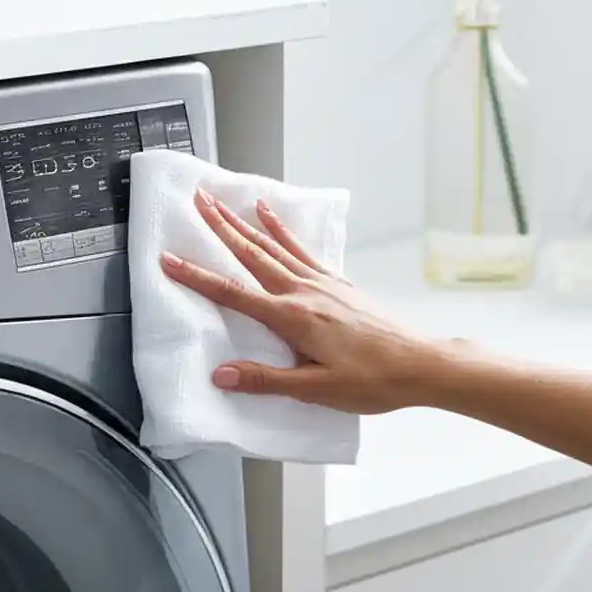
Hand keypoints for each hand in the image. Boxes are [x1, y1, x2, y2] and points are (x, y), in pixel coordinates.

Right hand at [159, 188, 449, 413]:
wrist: (421, 365)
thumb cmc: (373, 381)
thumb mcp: (316, 390)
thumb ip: (265, 380)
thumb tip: (222, 374)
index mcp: (293, 318)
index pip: (233, 294)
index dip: (197, 276)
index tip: (169, 258)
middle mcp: (304, 292)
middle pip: (252, 254)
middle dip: (220, 227)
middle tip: (197, 201)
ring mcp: (322, 283)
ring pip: (273, 246)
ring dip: (244, 223)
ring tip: (223, 202)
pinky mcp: (337, 282)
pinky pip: (300, 250)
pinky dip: (282, 230)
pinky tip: (270, 216)